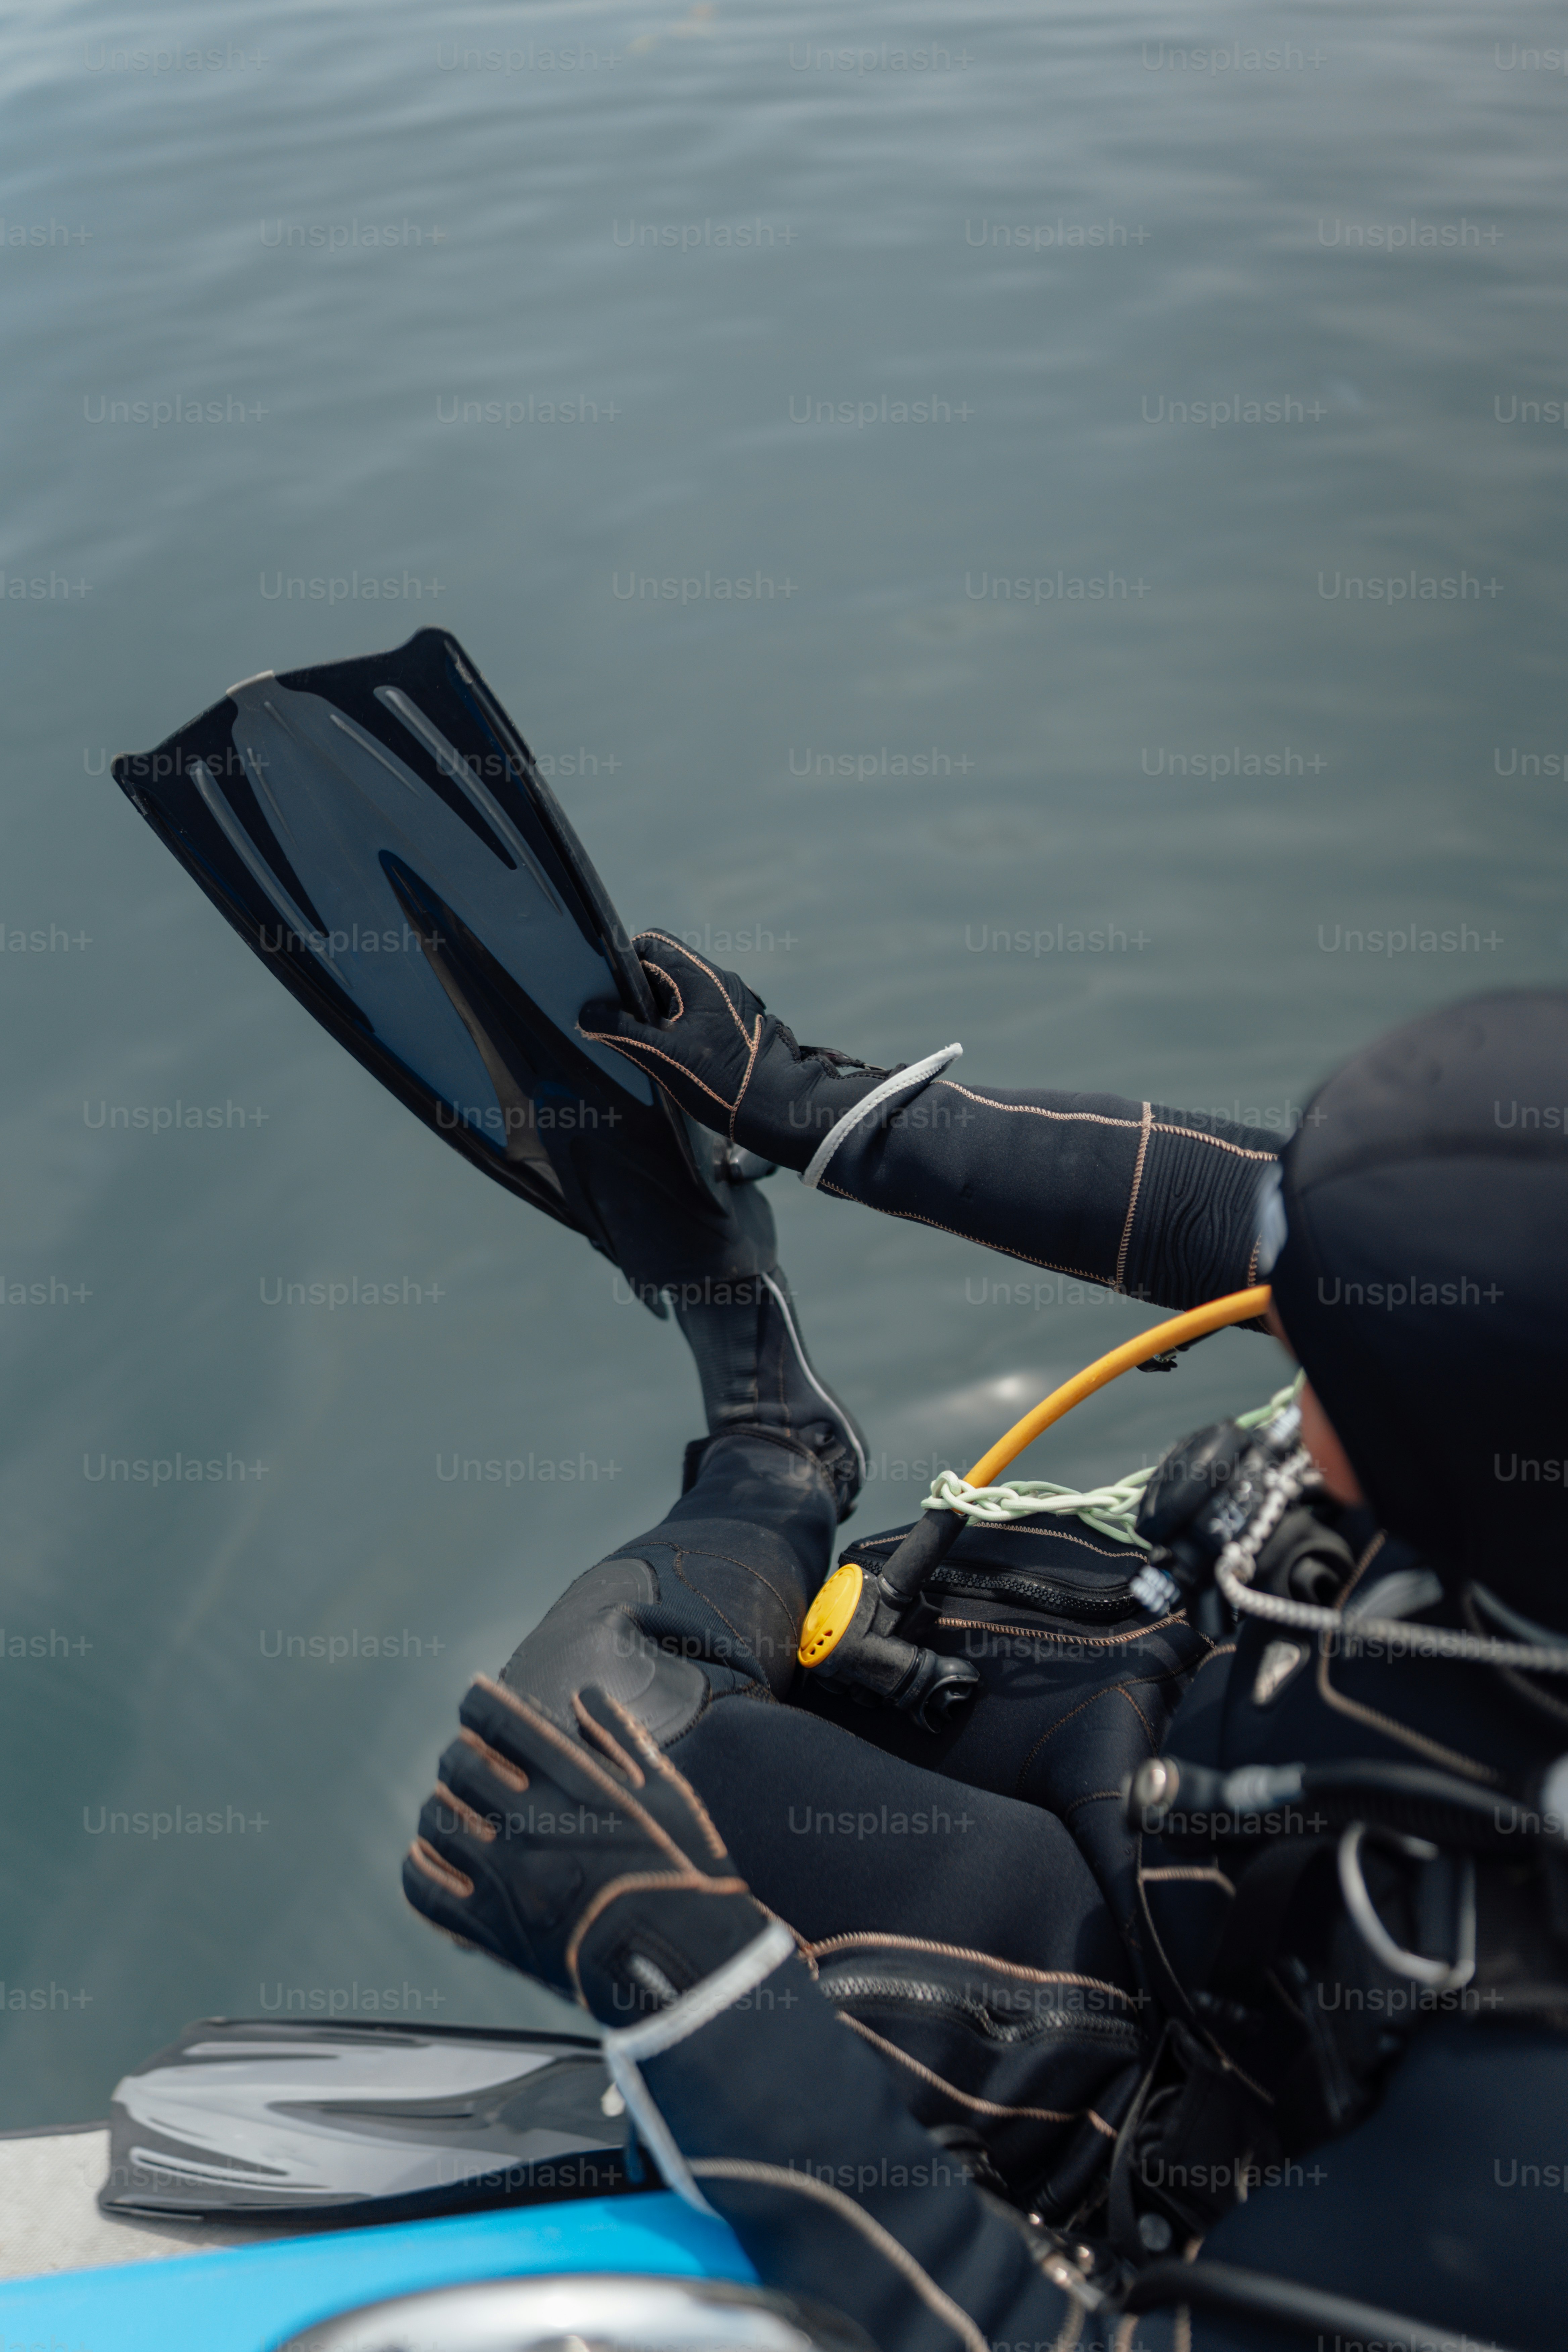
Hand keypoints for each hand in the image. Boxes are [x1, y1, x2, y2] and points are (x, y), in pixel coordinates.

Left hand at [404, 1676, 764, 2019]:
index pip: (496, 1722)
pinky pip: (427, 1892)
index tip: (476, 1702)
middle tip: (471, 1757)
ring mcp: (506, 1881)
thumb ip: (621, 1737)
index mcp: (573, 1785)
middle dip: (460, 1753)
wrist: (683, 1962)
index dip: (477, 1703)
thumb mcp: (667, 1792)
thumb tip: (583, 1695)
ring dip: (441, 1804)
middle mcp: (530, 1826)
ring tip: (454, 1805)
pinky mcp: (493, 1930)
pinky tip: (427, 1853)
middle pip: (459, 1766)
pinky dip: (418, 1866)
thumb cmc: (683, 1874)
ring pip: (436, 1821)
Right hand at [580, 932, 890, 1174]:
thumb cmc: (723, 1081)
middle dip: (641, 991)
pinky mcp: (741, 1021)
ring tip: (653, 1043)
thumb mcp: (663, 1056)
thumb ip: (623, 1032)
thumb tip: (588, 1013)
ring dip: (662, 1010)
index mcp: (700, 977)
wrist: (780, 1107)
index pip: (652, 943)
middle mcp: (720, 980)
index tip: (612, 994)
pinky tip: (679, 1054)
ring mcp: (734, 1000)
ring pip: (683, 990)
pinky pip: (701, 1010)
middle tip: (628, 1024)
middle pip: (666, 966)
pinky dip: (683, 1024)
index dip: (625, 963)